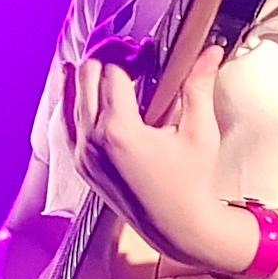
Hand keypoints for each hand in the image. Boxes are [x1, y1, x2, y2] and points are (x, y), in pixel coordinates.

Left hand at [75, 57, 259, 272]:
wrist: (178, 228)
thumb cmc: (192, 183)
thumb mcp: (200, 132)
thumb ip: (199, 86)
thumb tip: (210, 51)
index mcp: (119, 131)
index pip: (112, 71)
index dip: (132, 54)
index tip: (149, 54)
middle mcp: (92, 141)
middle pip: (85, 76)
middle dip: (107, 58)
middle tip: (130, 57)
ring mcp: (82, 155)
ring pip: (70, 96)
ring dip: (89, 78)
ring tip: (113, 70)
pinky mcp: (81, 165)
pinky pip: (67, 123)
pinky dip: (77, 103)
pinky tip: (89, 94)